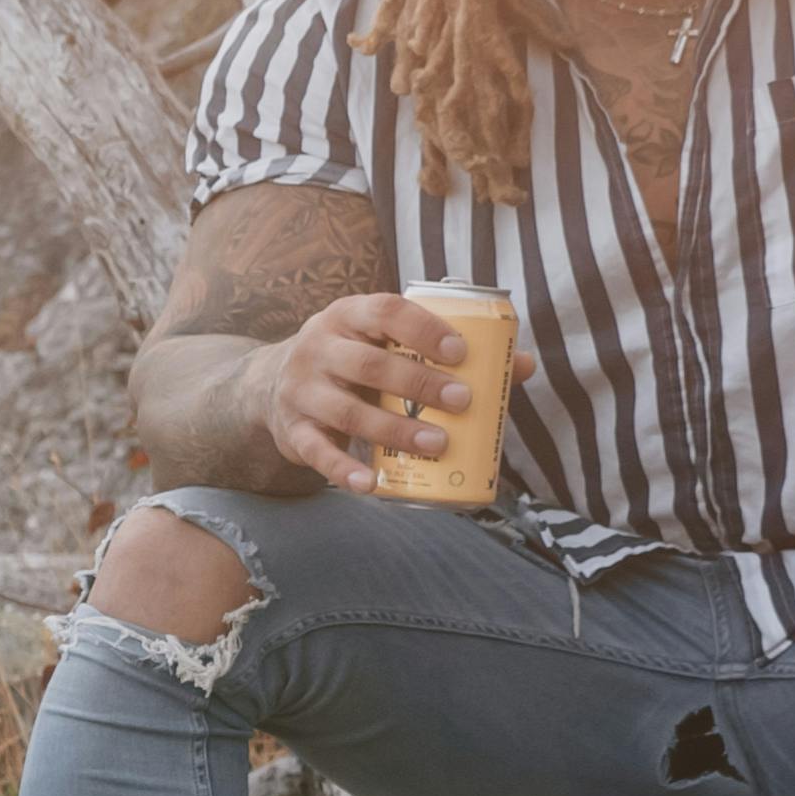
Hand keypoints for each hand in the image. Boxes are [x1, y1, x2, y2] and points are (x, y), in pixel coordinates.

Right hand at [243, 291, 475, 493]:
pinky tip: (373, 484)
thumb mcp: (385, 344)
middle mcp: (318, 348)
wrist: (271, 385)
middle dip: (419, 383)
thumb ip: (445, 351)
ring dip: (396, 429)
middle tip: (464, 400)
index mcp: (348, 316)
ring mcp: (301, 390)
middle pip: (368, 365)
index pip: (385, 311)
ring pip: (348, 411)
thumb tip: (523, 365)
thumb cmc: (353, 360)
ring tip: (439, 444)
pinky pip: (318, 452)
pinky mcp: (293, 431)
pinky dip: (345, 471)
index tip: (460, 350)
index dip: (423, 328)